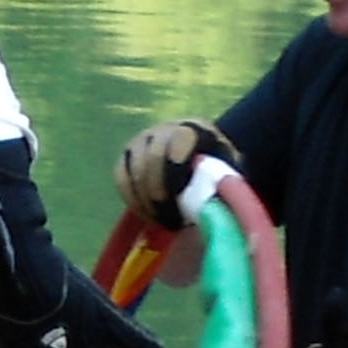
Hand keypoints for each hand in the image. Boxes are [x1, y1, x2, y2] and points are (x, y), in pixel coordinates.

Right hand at [116, 118, 240, 229]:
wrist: (200, 171)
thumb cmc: (217, 176)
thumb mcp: (226, 175)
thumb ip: (223, 182)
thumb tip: (220, 198)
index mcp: (194, 128)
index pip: (181, 136)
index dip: (177, 159)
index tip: (179, 189)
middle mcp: (164, 130)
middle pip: (152, 152)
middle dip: (157, 186)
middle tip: (169, 213)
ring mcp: (142, 141)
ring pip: (133, 164)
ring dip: (144, 196)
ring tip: (161, 218)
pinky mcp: (127, 158)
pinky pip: (121, 175)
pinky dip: (131, 197)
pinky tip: (147, 214)